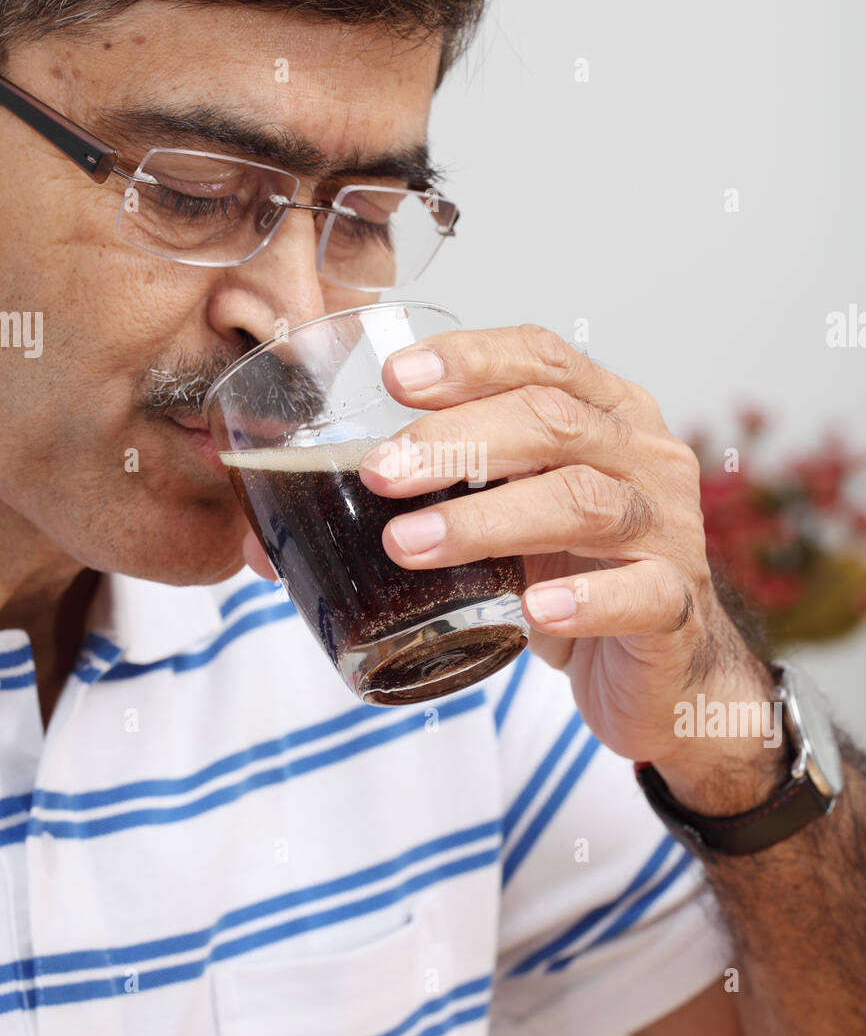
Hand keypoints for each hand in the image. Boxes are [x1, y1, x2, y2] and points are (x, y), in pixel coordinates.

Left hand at [352, 323, 775, 781]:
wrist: (662, 674)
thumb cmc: (579, 575)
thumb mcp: (521, 509)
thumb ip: (466, 479)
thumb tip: (344, 472)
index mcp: (610, 416)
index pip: (544, 361)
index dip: (471, 362)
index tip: (395, 380)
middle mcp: (648, 459)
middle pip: (556, 423)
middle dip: (457, 443)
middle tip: (380, 473)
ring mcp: (670, 531)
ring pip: (585, 504)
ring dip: (488, 520)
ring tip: (409, 543)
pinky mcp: (676, 607)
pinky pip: (639, 594)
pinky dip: (584, 600)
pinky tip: (536, 610)